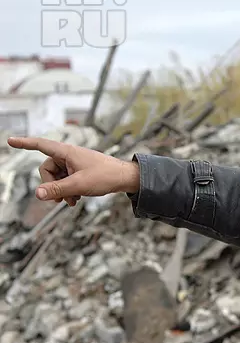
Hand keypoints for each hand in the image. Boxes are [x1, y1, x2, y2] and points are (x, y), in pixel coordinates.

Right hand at [7, 136, 139, 206]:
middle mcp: (69, 155)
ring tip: (72, 201)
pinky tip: (75, 200)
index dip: (25, 143)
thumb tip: (37, 194)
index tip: (10, 141)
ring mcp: (74, 163)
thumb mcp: (79, 185)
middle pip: (47, 169)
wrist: (125, 178)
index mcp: (67, 152)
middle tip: (62, 199)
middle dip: (52, 185)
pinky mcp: (79, 171)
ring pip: (56, 177)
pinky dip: (68, 190)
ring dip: (61, 190)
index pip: (41, 145)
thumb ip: (57, 190)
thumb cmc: (105, 176)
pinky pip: (65, 181)